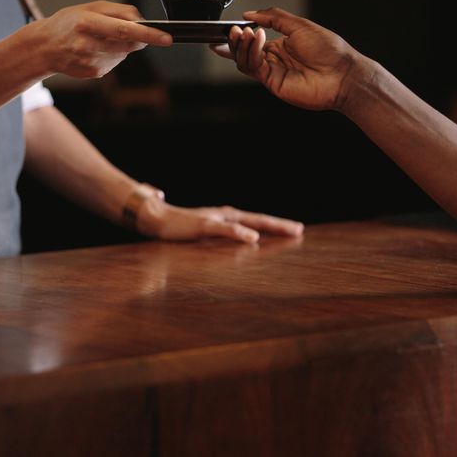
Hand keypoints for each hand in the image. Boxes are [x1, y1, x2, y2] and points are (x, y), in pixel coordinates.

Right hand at [28, 0, 171, 78]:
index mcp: (87, 24)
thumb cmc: (68, 23)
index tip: (166, 38)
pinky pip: (115, 62)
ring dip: (121, 46)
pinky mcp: (94, 73)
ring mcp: (91, 62)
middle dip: (137, 38)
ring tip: (99, 39)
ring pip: (124, 54)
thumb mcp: (90, 7)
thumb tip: (142, 20)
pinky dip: (112, 55)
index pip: (125, 30)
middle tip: (128, 30)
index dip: (148, 35)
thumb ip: (119, 11)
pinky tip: (94, 50)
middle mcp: (88, 45)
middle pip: (129, 44)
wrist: (44, 48)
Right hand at [136, 195, 303, 244]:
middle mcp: (226, 215)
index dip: (276, 225)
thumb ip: (219, 235)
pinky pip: (226, 229)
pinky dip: (240, 233)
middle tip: (300, 230)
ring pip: (249, 222)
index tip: (294, 230)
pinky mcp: (204, 225)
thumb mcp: (204, 233)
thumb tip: (239, 241)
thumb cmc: (180, 227)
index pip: (257, 220)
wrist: (156, 218)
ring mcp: (216, 219)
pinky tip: (253, 238)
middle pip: (259, 219)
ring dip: (270, 226)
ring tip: (289, 231)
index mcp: (227, 217)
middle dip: (280, 225)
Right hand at [211, 7, 369, 111]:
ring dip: (242, 45)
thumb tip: (250, 13)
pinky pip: (254, 68)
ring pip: (245, 60)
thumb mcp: (299, 24)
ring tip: (245, 32)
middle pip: (244, 51)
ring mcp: (273, 72)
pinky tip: (257, 40)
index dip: (238, 35)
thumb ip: (273, 17)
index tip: (228, 27)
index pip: (253, 40)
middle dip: (235, 40)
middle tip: (233, 30)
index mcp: (281, 45)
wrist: (342, 74)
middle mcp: (275, 59)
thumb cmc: (329, 51)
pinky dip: (251, 53)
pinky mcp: (273, 82)